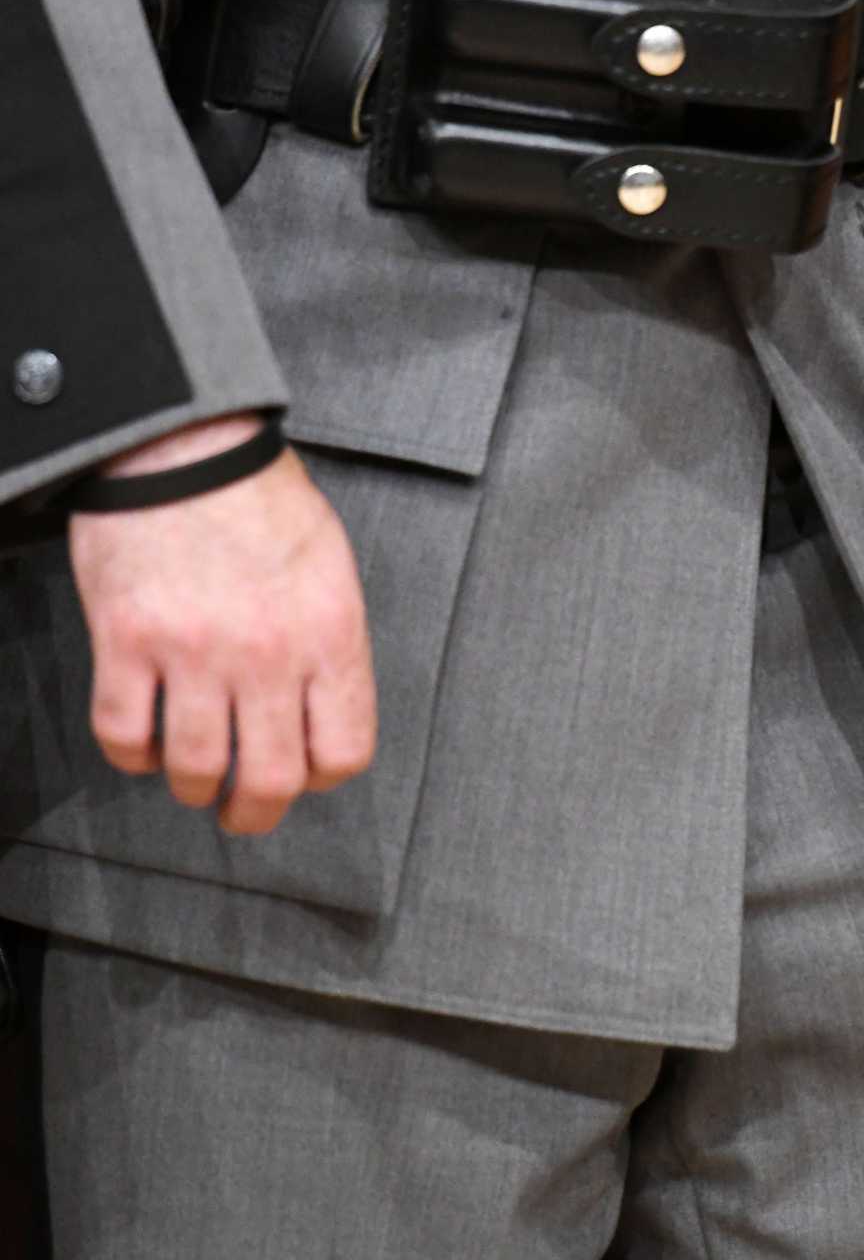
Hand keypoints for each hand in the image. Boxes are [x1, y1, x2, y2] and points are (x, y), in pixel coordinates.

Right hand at [68, 414, 376, 834]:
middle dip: (255, 812)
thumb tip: (322, 711)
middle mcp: (269, 655)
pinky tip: (141, 746)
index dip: (321, 775)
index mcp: (331, 637)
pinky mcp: (128, 640)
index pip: (343, 751)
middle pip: (270, 779)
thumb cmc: (264, 503)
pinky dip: (131, 755)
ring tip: (191, 779)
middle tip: (243, 813)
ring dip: (192, 787)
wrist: (185, 446)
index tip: (305, 772)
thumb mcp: (332, 571)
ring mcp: (195, 651)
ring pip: (195, 768)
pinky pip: (124, 733)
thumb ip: (331, 645)